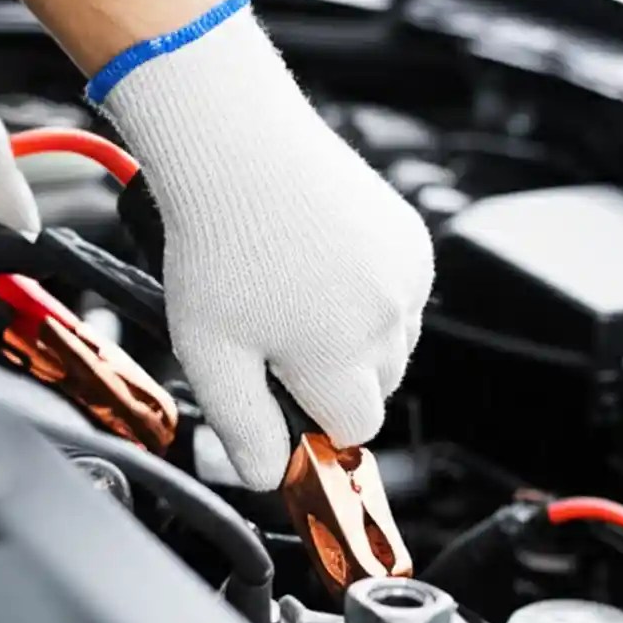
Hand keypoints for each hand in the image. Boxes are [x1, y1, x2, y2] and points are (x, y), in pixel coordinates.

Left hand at [96, 0, 433, 489]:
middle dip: (335, 378)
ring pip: (393, 340)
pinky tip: (319, 265)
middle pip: (377, 387)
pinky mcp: (411, 237)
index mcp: (341, 356)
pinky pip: (402, 291)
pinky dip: (369, 291)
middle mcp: (387, 318)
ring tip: (294, 295)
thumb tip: (267, 477)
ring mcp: (405, 274)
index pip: (354, 430)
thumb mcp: (211, 354)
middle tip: (275, 338)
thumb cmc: (218, 240)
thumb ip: (244, 426)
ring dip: (355, 336)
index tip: (284, 399)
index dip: (315, 422)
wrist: (237, 145)